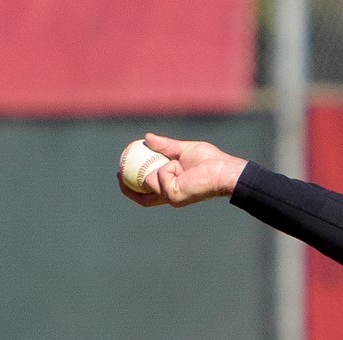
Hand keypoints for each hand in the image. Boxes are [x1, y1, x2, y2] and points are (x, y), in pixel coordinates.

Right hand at [119, 134, 247, 208]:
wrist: (223, 169)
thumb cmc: (210, 161)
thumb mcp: (182, 150)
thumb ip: (165, 146)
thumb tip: (147, 137)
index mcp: (171, 187)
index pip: (148, 192)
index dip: (132, 185)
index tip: (120, 171)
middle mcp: (170, 195)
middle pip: (142, 199)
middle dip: (127, 188)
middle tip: (118, 173)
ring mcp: (171, 197)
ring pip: (149, 180)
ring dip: (161, 167)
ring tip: (179, 166)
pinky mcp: (173, 196)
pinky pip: (159, 176)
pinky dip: (168, 167)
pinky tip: (182, 169)